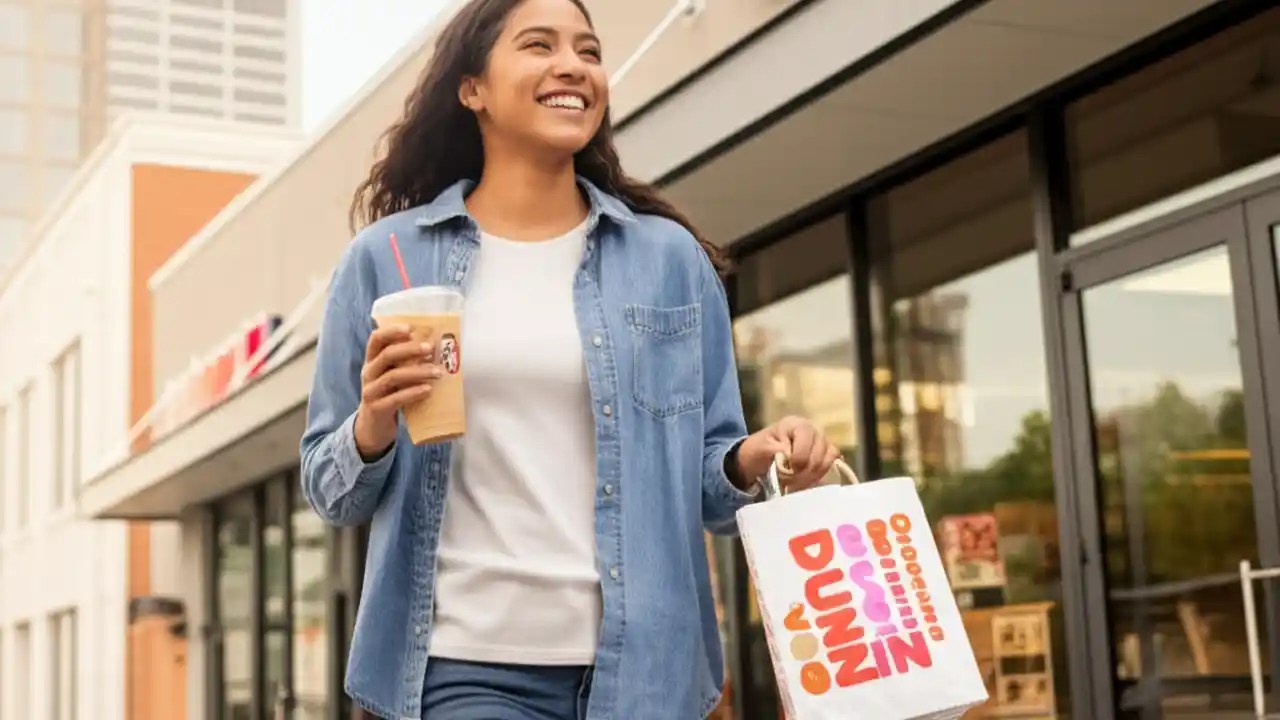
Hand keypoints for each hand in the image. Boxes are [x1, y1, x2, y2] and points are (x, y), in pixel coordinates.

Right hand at [353, 325, 440, 459]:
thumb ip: (404, 362)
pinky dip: (413, 392)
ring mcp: (370, 391)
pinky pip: (395, 398)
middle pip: (386, 355)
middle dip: (410, 350)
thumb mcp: (392, 375)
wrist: (373, 426)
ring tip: (438, 372)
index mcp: (371, 360)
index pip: (376, 339)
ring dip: (417, 372)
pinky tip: (428, 390)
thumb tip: (435, 348)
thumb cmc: (389, 394)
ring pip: (392, 377)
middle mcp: (368, 373)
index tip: (410, 328)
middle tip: (430, 348)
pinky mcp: (377, 409)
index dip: (391, 331)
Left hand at [735, 416, 839, 493]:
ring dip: (811, 475)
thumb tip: (791, 457)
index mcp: (795, 423)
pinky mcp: (825, 457)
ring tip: (795, 483)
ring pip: (827, 459)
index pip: (807, 435)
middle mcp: (812, 430)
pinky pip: (830, 466)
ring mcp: (821, 443)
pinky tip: (805, 482)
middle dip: (804, 470)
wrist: (757, 462)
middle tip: (789, 480)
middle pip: (820, 450)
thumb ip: (776, 450)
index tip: (788, 469)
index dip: (800, 455)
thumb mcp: (760, 449)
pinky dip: (818, 477)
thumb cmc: (758, 452)